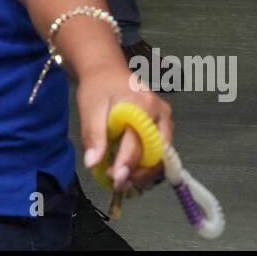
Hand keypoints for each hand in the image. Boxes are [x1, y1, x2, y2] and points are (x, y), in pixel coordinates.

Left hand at [76, 65, 172, 192]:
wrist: (107, 72)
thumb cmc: (99, 87)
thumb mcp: (91, 108)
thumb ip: (93, 135)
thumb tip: (92, 163)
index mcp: (144, 104)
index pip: (138, 142)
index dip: (126, 164)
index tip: (115, 180)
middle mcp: (161, 113)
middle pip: (157, 153)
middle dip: (138, 173)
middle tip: (117, 183)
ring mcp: (165, 120)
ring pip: (162, 156)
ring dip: (144, 172)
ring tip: (122, 181)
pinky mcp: (163, 126)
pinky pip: (160, 152)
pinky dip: (146, 165)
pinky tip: (130, 171)